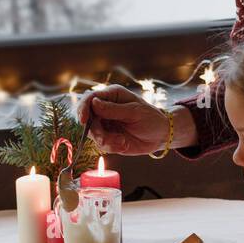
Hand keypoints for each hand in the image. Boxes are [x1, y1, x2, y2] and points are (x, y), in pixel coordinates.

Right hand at [76, 85, 196, 155]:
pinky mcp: (107, 137)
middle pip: (87, 118)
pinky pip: (101, 144)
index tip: (83, 121)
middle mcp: (104, 108)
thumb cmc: (151, 118)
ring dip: (106, 140)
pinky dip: (111, 146)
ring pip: (93, 133)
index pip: (90, 98)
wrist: (160, 135)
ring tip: (122, 142)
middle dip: (96, 131)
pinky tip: (124, 144)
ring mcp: (105, 123)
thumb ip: (113, 109)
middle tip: (107, 140)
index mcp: (111, 95)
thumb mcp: (135, 112)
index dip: (83, 108)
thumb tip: (93, 103)